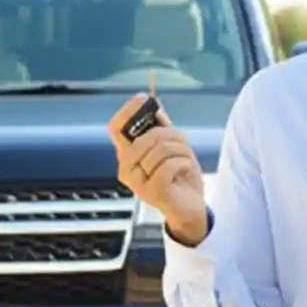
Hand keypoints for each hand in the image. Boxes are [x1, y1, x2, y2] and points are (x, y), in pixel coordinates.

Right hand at [107, 94, 207, 244]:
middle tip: (182, 141)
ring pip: (160, 150)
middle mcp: (126, 168)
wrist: (190, 207)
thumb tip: (155, 107)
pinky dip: (183, 163)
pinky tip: (185, 169)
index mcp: (128, 155)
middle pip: (145, 137)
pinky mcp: (151, 192)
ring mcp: (137, 182)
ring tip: (185, 158)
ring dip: (181, 150)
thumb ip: (161, 128)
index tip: (143, 98)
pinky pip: (168, 166)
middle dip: (170, 134)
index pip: (115, 128)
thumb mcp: (171, 148)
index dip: (128, 111)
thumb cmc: (179, 177)